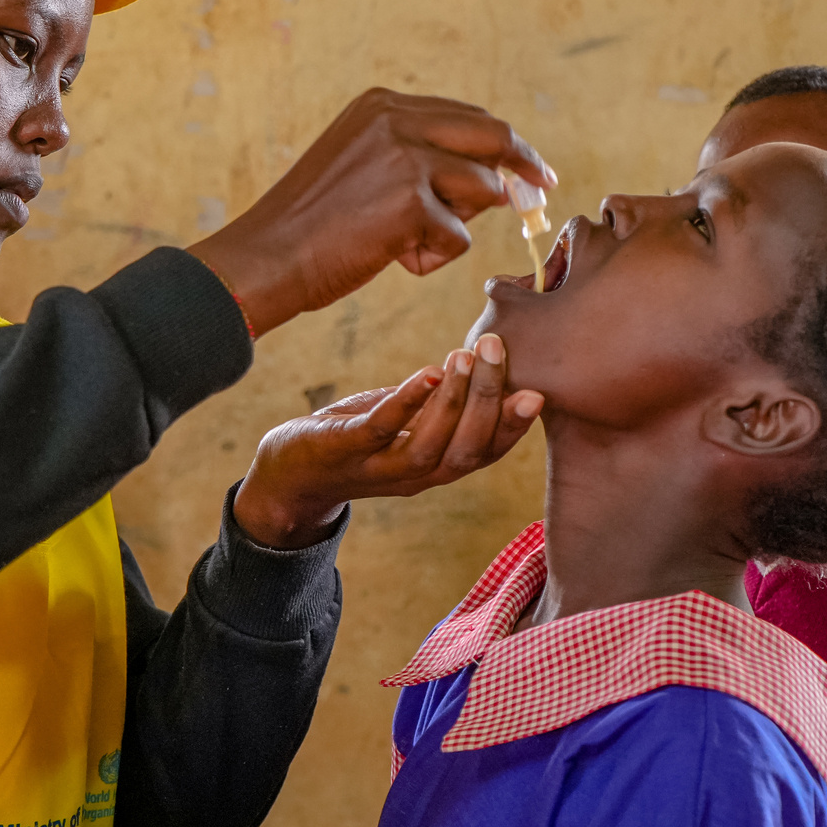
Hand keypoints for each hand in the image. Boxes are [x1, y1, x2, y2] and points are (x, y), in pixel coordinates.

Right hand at [188, 88, 554, 334]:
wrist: (267, 257)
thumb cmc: (312, 225)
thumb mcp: (362, 166)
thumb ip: (417, 157)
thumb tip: (494, 179)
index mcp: (382, 104)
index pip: (466, 116)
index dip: (502, 143)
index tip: (528, 167)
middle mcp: (396, 118)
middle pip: (493, 136)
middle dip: (524, 165)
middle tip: (544, 191)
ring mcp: (406, 156)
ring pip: (481, 190)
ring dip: (455, 226)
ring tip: (403, 244)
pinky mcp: (411, 200)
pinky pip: (458, 236)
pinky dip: (432, 257)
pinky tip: (389, 257)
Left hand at [232, 332, 543, 548]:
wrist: (287, 473)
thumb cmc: (354, 437)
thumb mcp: (405, 420)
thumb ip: (441, 402)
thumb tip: (481, 362)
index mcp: (436, 466)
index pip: (486, 452)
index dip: (513, 427)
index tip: (538, 392)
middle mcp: (416, 476)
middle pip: (467, 451)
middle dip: (488, 401)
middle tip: (497, 350)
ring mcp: (380, 467)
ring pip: (432, 446)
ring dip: (454, 400)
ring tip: (465, 356)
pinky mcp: (345, 451)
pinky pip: (382, 430)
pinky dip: (408, 402)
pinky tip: (427, 372)